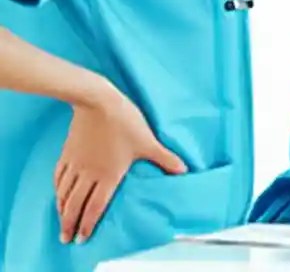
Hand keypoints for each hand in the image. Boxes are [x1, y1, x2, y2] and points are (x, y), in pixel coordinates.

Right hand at [54, 84, 186, 243]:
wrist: (97, 101)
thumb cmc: (125, 122)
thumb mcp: (148, 142)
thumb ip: (164, 159)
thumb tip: (183, 170)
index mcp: (108, 175)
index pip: (95, 206)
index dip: (88, 223)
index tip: (82, 237)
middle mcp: (88, 174)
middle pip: (75, 204)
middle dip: (69, 223)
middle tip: (65, 237)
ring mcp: (75, 163)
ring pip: (64, 193)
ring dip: (61, 209)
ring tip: (61, 220)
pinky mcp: (67, 153)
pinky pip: (58, 176)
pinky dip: (57, 189)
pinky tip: (57, 193)